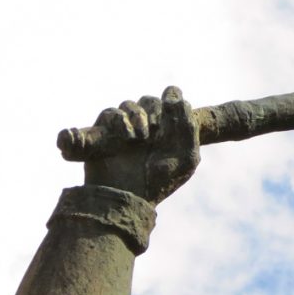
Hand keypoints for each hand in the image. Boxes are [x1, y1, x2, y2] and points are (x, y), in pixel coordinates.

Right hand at [78, 86, 199, 202]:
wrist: (128, 198)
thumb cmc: (160, 181)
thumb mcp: (186, 157)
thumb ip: (188, 127)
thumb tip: (177, 96)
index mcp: (168, 130)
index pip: (170, 102)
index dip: (171, 98)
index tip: (171, 105)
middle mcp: (146, 127)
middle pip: (149, 100)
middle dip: (152, 109)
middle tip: (153, 129)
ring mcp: (125, 129)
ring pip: (128, 104)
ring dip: (135, 116)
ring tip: (139, 138)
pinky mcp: (105, 132)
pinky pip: (109, 113)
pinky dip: (118, 121)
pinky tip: (127, 137)